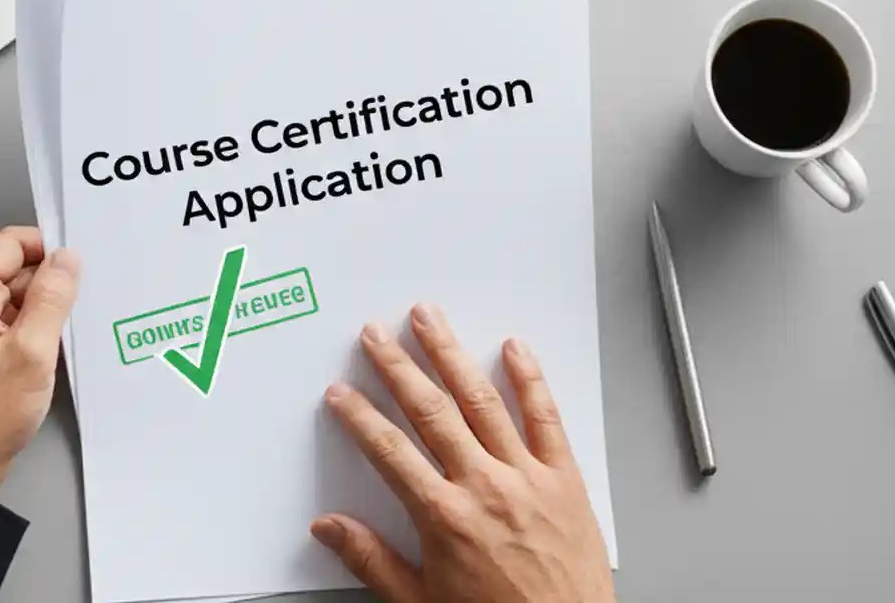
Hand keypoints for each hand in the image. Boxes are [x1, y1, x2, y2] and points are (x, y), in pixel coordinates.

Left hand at [0, 226, 79, 494]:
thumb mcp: (32, 353)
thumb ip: (52, 298)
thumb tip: (67, 258)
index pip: (8, 244)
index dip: (47, 248)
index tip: (80, 267)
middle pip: (9, 271)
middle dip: (47, 285)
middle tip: (78, 310)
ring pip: (8, 299)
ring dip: (39, 311)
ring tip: (64, 336)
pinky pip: (1, 324)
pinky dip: (27, 332)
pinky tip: (47, 353)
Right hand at [311, 303, 613, 602]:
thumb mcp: (420, 602)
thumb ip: (372, 560)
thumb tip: (328, 528)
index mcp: (444, 518)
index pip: (388, 450)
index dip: (359, 416)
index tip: (341, 393)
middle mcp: (484, 487)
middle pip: (430, 411)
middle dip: (397, 366)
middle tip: (375, 334)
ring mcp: (527, 478)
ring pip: (481, 400)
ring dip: (451, 354)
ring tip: (430, 320)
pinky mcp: (565, 479)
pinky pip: (546, 418)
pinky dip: (530, 379)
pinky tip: (514, 349)